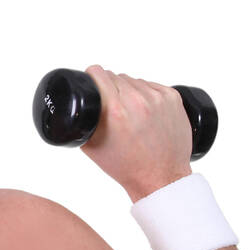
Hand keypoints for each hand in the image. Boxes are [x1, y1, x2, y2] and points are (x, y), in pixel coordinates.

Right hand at [79, 65, 193, 201]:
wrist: (160, 176)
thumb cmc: (127, 166)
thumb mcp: (91, 146)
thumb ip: (82, 121)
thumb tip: (76, 105)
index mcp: (115, 111)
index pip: (99, 73)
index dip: (92, 76)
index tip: (92, 81)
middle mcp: (137, 101)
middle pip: (116, 76)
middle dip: (110, 87)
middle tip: (111, 106)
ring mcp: (158, 98)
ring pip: (134, 80)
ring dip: (129, 90)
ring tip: (130, 112)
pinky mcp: (172, 97)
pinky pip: (152, 85)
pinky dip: (146, 94)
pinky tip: (145, 110)